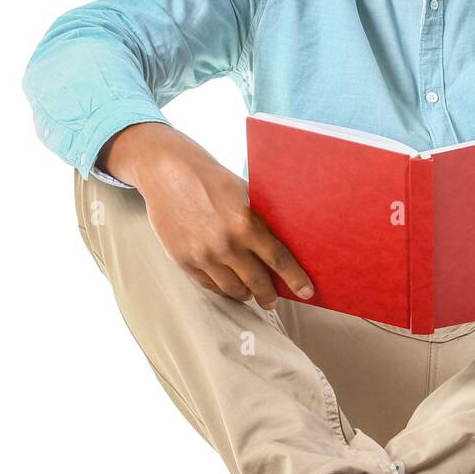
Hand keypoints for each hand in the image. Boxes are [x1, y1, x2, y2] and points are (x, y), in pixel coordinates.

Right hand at [99, 122, 313, 308]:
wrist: (167, 172)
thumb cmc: (210, 178)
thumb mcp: (245, 194)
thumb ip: (261, 220)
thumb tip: (285, 243)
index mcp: (246, 224)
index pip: (279, 260)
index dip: (295, 279)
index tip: (306, 292)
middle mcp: (226, 244)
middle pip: (257, 281)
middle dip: (269, 296)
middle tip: (274, 301)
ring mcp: (203, 255)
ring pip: (232, 289)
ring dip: (246, 294)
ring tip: (251, 294)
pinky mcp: (183, 260)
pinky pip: (209, 285)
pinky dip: (222, 289)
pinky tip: (229, 286)